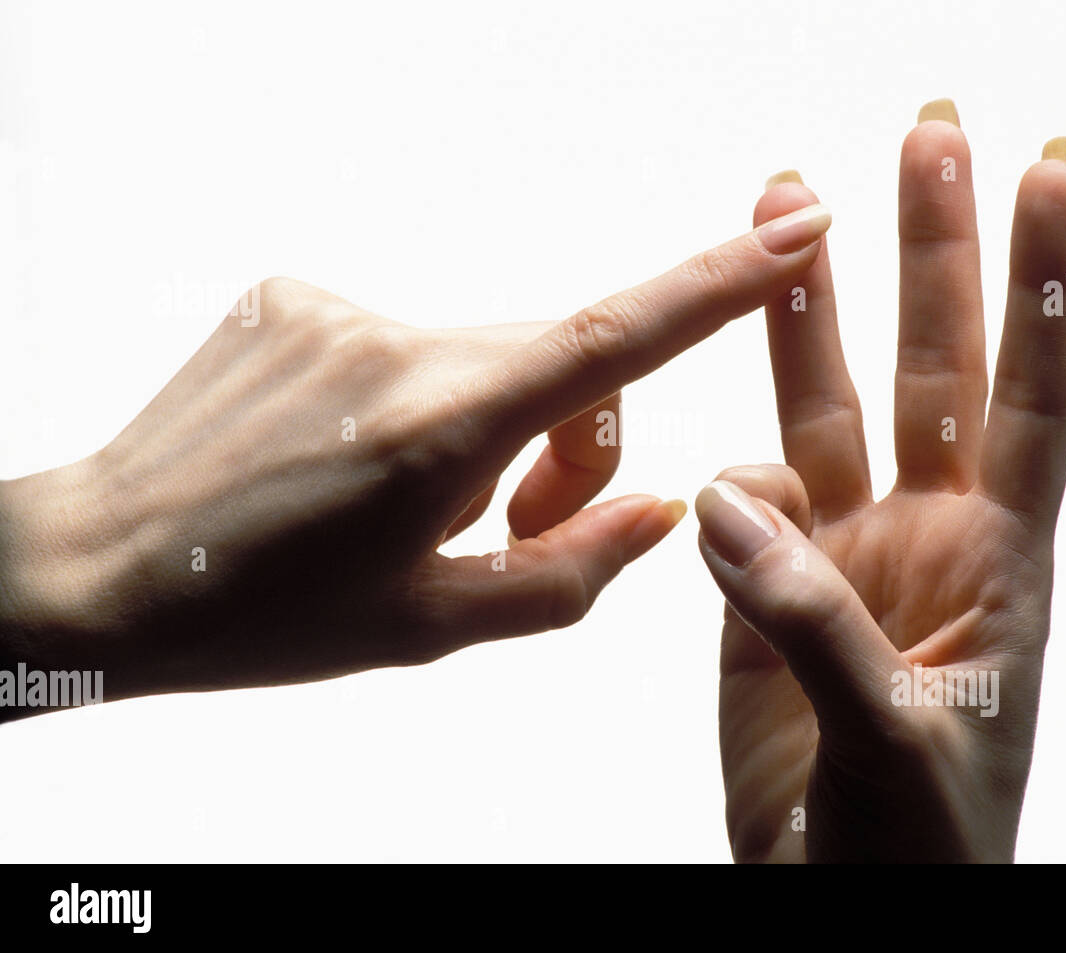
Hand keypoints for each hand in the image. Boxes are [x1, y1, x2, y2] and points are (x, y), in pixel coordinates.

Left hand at [0, 204, 830, 714]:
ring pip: (484, 355)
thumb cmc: (266, 615)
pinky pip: (409, 341)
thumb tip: (662, 511)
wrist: (105, 568)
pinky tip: (349, 457)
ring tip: (417, 501)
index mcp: (441, 427)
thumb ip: (571, 570)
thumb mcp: (435, 626)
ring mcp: (340, 309)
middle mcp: (398, 344)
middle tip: (514, 524)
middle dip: (567, 440)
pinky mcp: (296, 295)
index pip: (614, 340)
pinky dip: (416, 396)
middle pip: (556, 365)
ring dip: (487, 421)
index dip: (719, 283)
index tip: (794, 229)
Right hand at [694, 102, 1065, 861]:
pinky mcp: (767, 594)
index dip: (1044, 285)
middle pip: (937, 367)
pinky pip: (743, 504)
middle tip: (926, 136)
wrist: (839, 911)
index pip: (1036, 397)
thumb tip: (731, 503)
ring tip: (791, 208)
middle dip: (933, 251)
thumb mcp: (896, 743)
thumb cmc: (919, 852)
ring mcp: (842, 559)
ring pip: (830, 408)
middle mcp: (926, 541)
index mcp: (998, 568)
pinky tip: (715, 480)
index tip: (1047, 175)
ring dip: (812, 311)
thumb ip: (815, 623)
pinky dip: (726, 478)